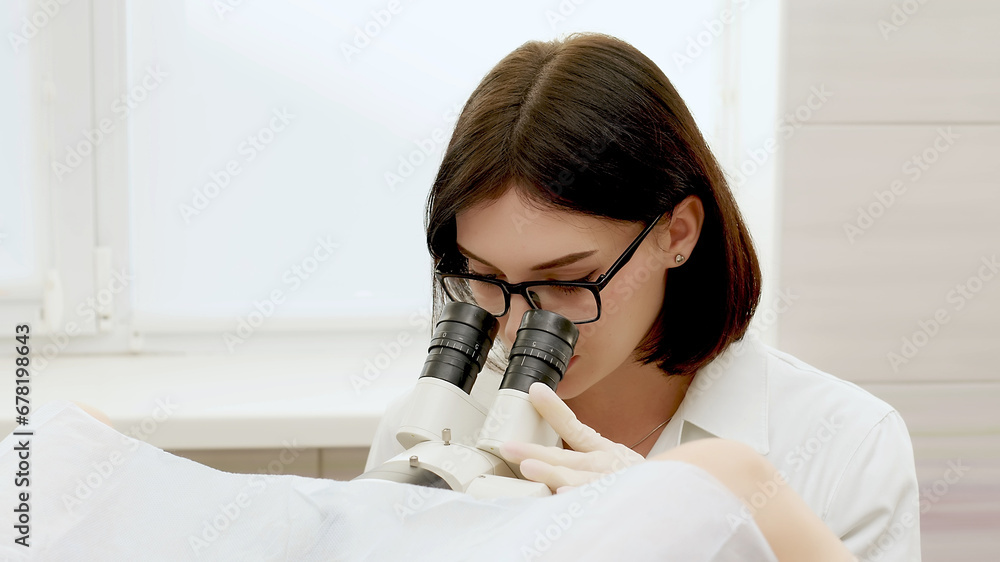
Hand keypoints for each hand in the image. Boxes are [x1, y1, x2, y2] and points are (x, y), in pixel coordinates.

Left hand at [499, 382, 644, 493]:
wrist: (674, 496)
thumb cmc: (638, 482)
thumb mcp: (613, 461)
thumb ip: (580, 458)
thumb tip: (543, 455)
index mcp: (602, 451)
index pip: (573, 428)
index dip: (554, 409)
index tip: (535, 391)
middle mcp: (605, 466)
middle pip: (566, 458)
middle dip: (535, 452)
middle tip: (509, 447)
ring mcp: (610, 486)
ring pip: (577, 480)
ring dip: (552, 473)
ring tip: (529, 468)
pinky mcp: (616, 503)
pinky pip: (594, 502)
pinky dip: (579, 500)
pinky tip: (562, 498)